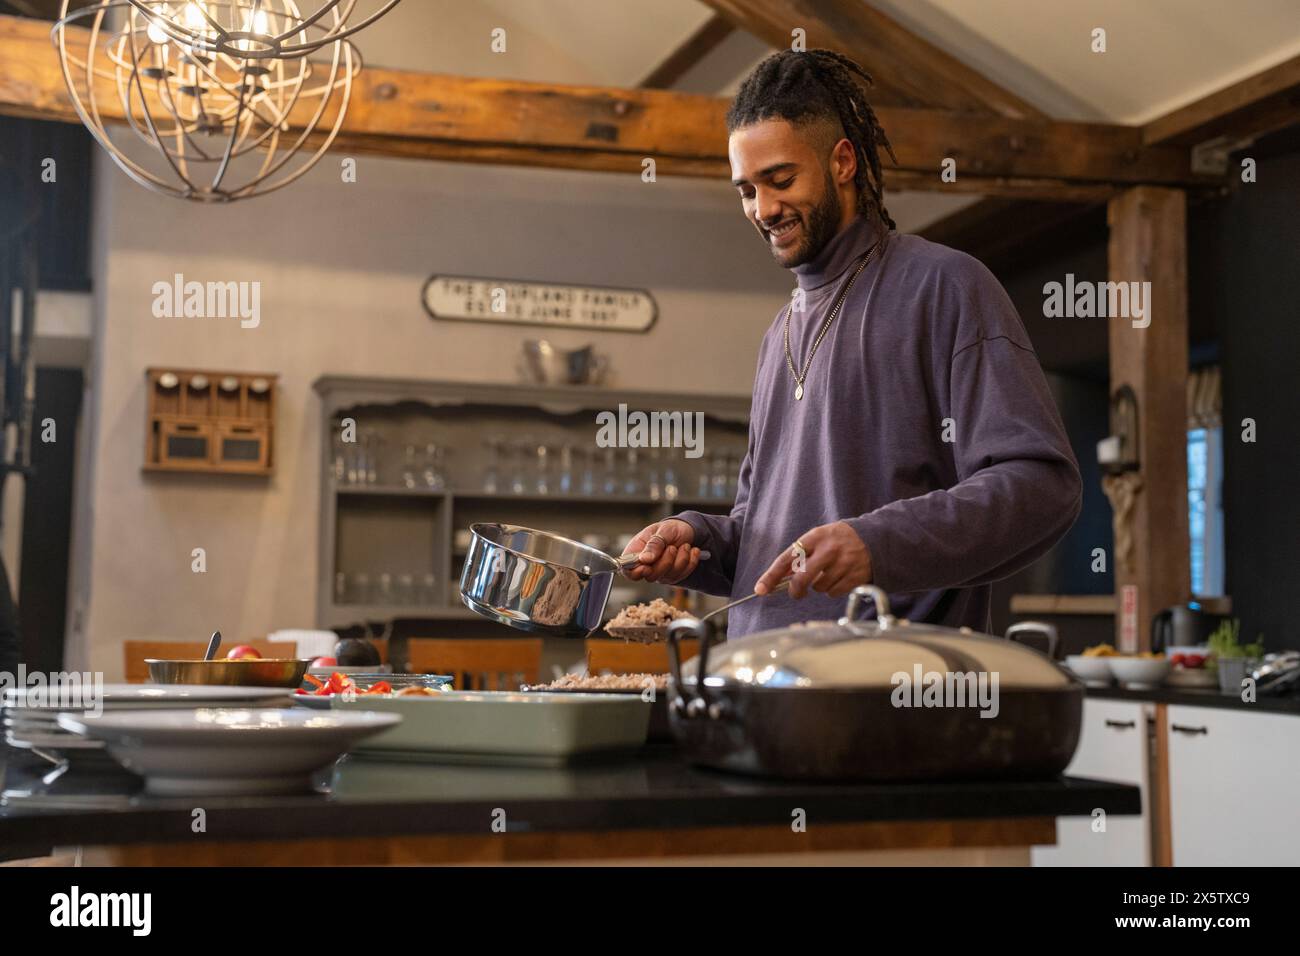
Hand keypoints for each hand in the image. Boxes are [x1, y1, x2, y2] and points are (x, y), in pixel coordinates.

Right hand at [622, 518, 701, 584]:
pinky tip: (692, 551)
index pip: (628, 570)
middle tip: (672, 547)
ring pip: (668, 577)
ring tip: (685, 546)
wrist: (686, 530)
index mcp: (636, 551)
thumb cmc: (669, 528)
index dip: (635, 572)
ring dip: (680, 560)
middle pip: (650, 576)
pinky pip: (682, 575)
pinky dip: (690, 562)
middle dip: (665, 562)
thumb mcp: (662, 530)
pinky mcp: (673, 575)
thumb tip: (644, 559)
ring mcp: (659, 572)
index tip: (647, 567)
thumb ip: (654, 544)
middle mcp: (646, 565)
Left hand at [755, 521, 871, 598]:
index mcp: (815, 537)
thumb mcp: (818, 538)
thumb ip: (800, 555)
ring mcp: (844, 563)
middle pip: (802, 578)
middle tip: (795, 593)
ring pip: (819, 588)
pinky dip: (833, 590)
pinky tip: (840, 578)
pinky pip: (834, 592)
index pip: (787, 559)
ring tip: (828, 574)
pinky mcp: (855, 576)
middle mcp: (829, 549)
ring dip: (819, 586)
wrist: (874, 536)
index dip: (771, 576)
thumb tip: (781, 577)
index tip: (760, 589)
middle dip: (795, 590)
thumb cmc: (838, 540)